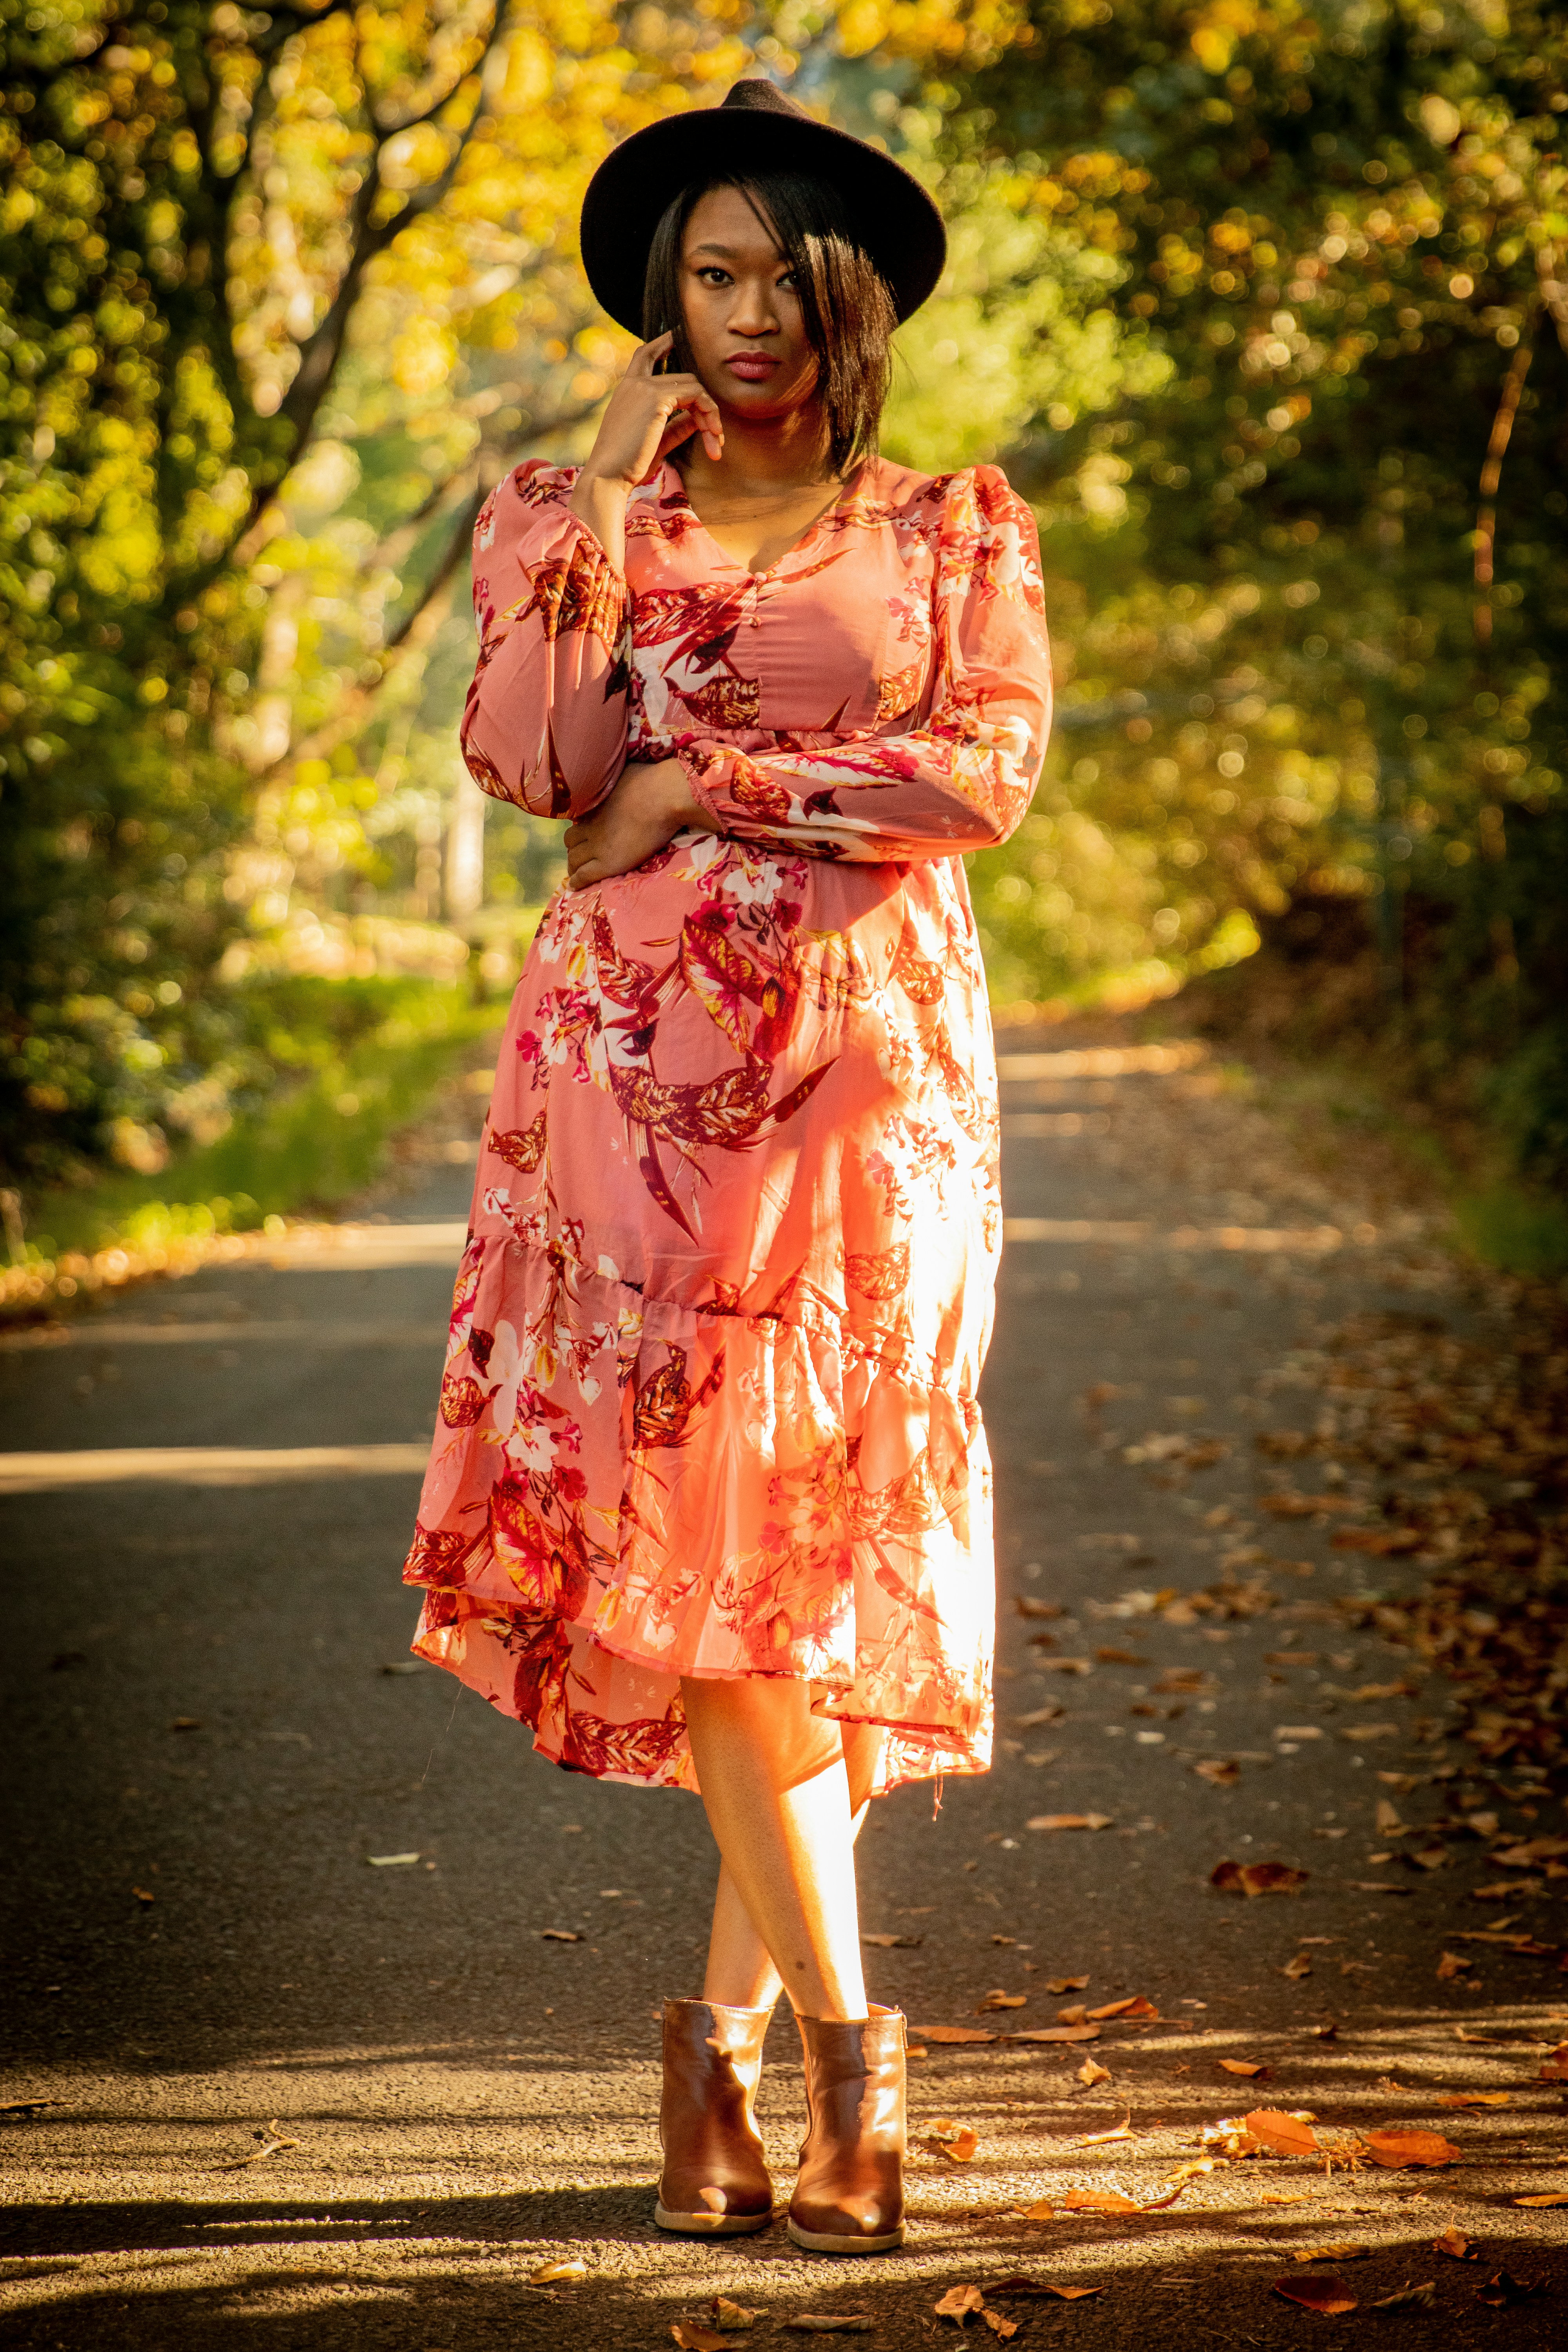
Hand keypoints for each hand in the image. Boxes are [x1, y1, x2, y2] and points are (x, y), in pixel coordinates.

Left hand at [564, 758, 714, 891]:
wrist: (663, 797)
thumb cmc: (652, 780)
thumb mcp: (624, 770)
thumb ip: (614, 776)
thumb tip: (616, 769)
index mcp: (594, 803)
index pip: (576, 820)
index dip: (580, 828)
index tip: (586, 832)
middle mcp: (590, 825)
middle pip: (570, 840)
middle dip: (574, 847)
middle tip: (583, 853)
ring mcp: (597, 846)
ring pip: (573, 859)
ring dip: (574, 865)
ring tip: (578, 872)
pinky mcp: (608, 863)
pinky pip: (584, 876)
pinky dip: (577, 882)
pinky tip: (576, 886)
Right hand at [579, 333, 722, 489]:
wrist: (608, 477)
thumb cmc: (628, 466)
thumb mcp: (656, 442)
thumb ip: (676, 427)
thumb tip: (697, 419)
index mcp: (627, 391)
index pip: (646, 355)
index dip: (663, 343)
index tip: (677, 334)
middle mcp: (634, 383)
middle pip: (683, 376)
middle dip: (704, 404)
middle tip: (716, 434)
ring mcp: (644, 388)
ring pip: (694, 386)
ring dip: (710, 414)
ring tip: (716, 443)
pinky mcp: (656, 398)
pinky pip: (695, 395)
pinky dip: (708, 414)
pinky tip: (711, 435)